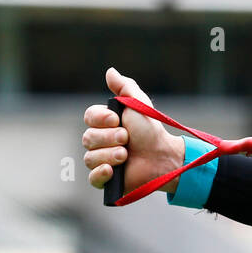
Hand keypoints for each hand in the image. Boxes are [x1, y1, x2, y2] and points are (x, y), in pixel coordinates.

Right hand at [82, 67, 184, 194]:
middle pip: (87, 138)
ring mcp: (102, 161)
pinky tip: (112, 171)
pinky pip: (92, 179)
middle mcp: (100, 142)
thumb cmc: (151, 130)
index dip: (100, 119)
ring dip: (110, 155)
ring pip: (89, 157)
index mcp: (105, 124)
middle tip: (127, 139)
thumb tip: (110, 71)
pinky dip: (100, 174)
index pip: (89, 117)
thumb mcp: (138, 104)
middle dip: (109, 138)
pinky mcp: (106, 180)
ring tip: (127, 155)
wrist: (163, 156)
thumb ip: (124, 87)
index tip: (116, 120)